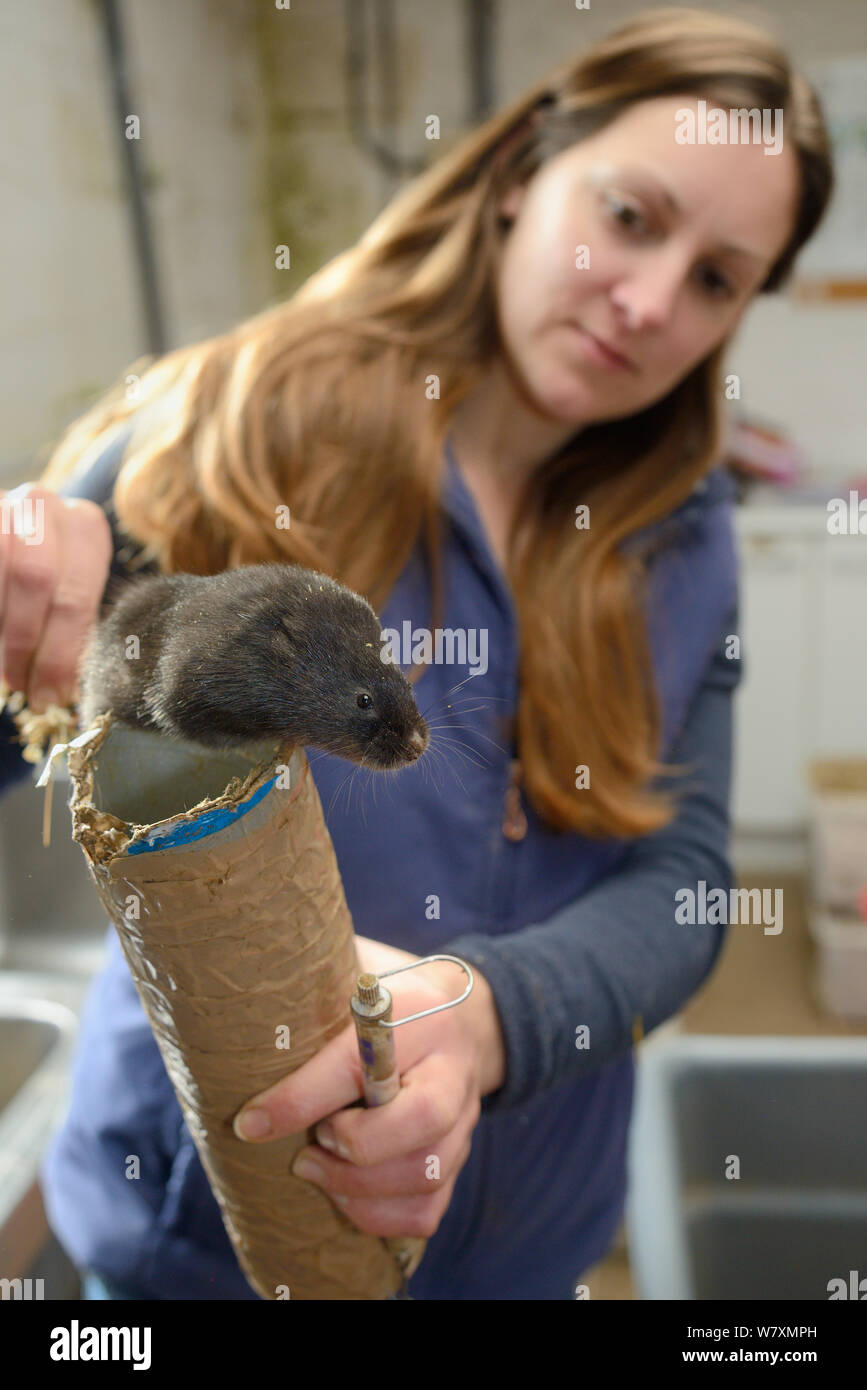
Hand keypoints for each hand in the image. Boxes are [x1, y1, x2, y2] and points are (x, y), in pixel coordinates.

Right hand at [0, 485, 112, 710]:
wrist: (23, 531)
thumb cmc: (53, 579)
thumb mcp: (70, 595)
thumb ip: (72, 633)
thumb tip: (61, 695)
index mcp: (86, 529)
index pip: (75, 599)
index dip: (61, 655)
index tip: (52, 695)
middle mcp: (44, 505)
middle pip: (34, 580)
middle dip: (23, 642)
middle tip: (19, 685)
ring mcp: (3, 505)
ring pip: (2, 571)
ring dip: (1, 630)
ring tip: (5, 670)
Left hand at [232, 935, 506, 1239]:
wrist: (461, 1017)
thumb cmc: (384, 997)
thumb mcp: (351, 973)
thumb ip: (310, 990)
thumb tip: (230, 1015)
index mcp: (419, 1012)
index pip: (359, 1061)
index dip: (299, 1099)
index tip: (248, 1123)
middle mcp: (452, 1067)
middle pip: (420, 1122)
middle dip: (350, 1152)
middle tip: (305, 1150)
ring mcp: (465, 1118)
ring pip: (423, 1175)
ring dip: (357, 1189)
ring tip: (315, 1170)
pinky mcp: (459, 1158)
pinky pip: (425, 1208)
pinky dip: (377, 1215)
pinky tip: (343, 1194)